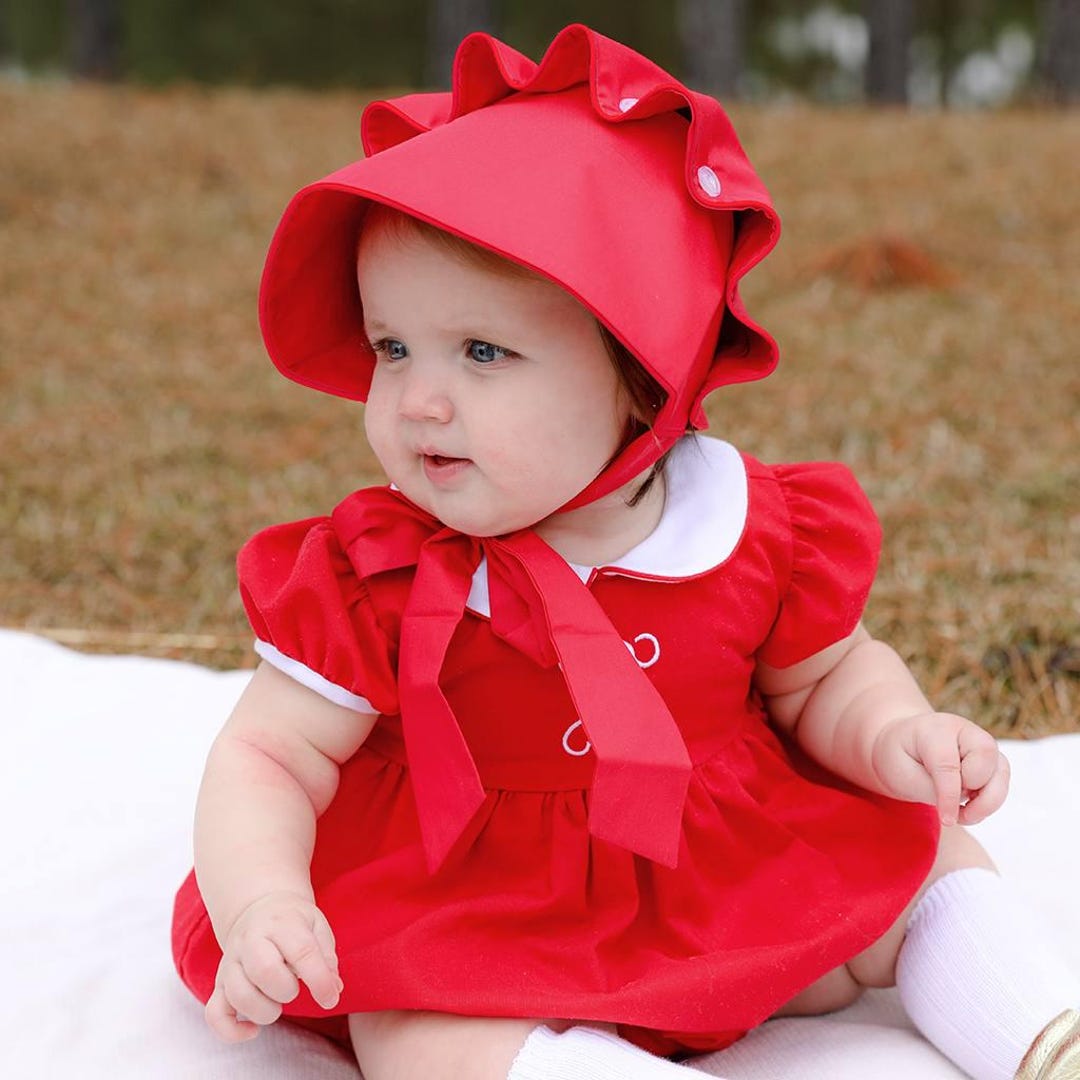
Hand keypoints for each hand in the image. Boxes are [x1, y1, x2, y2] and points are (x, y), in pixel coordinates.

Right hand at [205, 891, 342, 1042]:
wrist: (256, 908)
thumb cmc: (292, 922)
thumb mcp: (316, 926)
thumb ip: (326, 956)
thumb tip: (333, 988)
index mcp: (281, 923)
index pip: (302, 951)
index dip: (319, 980)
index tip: (330, 999)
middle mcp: (251, 940)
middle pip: (264, 971)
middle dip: (287, 991)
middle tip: (294, 989)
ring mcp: (231, 962)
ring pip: (239, 995)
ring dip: (265, 1010)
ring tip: (277, 1003)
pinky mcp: (219, 983)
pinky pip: (214, 1013)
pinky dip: (232, 1031)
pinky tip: (253, 1030)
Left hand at [871, 712, 1008, 825]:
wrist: (904, 744)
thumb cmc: (899, 758)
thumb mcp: (901, 773)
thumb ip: (931, 788)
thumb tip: (964, 799)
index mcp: (935, 729)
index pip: (948, 764)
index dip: (949, 796)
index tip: (947, 821)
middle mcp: (965, 731)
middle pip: (985, 762)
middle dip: (971, 791)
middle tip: (948, 807)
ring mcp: (983, 744)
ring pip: (1001, 775)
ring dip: (985, 803)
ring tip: (960, 815)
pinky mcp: (992, 761)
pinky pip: (1001, 784)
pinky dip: (988, 804)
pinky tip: (966, 810)